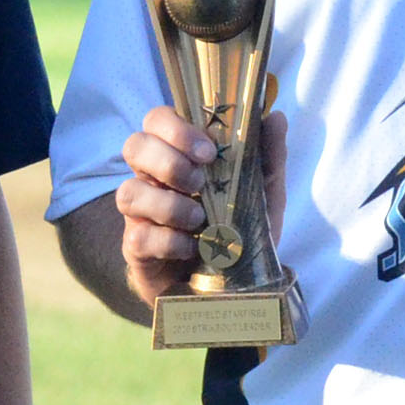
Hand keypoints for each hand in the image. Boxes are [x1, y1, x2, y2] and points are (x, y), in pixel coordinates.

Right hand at [114, 104, 287, 306]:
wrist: (231, 287)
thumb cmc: (240, 229)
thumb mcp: (264, 193)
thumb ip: (269, 156)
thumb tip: (275, 117)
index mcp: (179, 155)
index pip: (157, 120)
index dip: (176, 127)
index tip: (208, 150)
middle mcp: (153, 179)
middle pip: (134, 146)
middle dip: (167, 161)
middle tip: (199, 182)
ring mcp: (141, 214)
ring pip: (129, 192)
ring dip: (168, 204)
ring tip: (200, 220)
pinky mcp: (137, 248)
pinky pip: (138, 237)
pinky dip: (169, 242)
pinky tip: (193, 248)